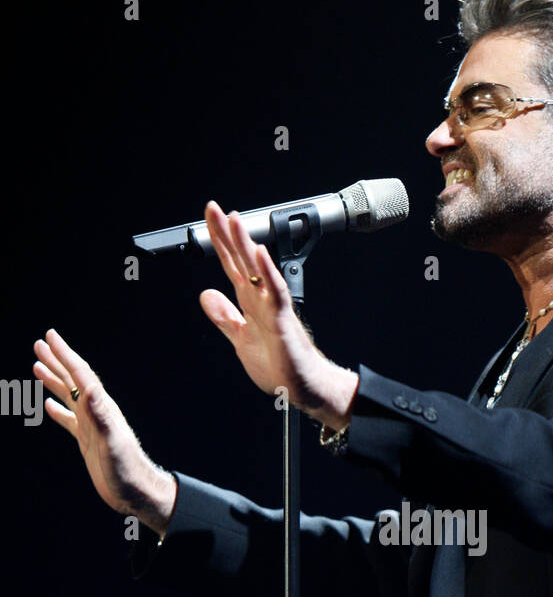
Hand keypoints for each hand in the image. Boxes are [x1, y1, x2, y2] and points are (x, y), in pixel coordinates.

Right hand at [33, 329, 176, 535]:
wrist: (136, 492)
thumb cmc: (128, 469)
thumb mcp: (113, 441)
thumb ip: (102, 415)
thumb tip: (89, 388)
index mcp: (101, 408)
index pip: (79, 374)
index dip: (64, 354)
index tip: (50, 336)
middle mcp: (96, 412)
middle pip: (73, 380)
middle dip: (56, 360)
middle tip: (39, 344)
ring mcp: (91, 426)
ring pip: (68, 396)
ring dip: (54, 380)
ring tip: (37, 366)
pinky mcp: (88, 441)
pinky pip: (69, 420)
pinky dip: (58, 410)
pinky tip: (48, 405)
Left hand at [198, 201, 358, 429]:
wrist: (301, 387)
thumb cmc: (279, 365)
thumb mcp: (240, 338)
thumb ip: (225, 317)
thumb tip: (206, 296)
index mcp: (250, 302)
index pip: (231, 265)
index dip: (219, 243)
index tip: (209, 219)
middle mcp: (261, 298)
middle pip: (241, 260)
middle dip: (228, 234)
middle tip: (214, 209)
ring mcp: (273, 307)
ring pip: (258, 270)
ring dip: (246, 245)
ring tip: (235, 220)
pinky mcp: (282, 320)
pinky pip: (275, 292)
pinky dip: (268, 273)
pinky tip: (259, 254)